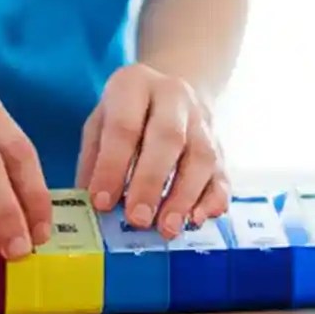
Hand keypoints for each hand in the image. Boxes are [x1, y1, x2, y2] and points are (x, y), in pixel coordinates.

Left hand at [76, 64, 230, 238]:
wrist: (172, 91)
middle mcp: (174, 97)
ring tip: (166, 228)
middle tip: (138, 220)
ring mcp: (202, 121)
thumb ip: (94, 159)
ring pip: (201, 158)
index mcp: (135, 85)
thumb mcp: (99, 123)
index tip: (102, 202)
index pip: (124, 126)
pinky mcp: (220, 147)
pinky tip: (197, 219)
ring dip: (184, 197)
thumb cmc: (127, 114)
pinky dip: (213, 199)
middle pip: (168, 139)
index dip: (112, 167)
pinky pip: (222, 174)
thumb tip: (91, 203)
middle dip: (151, 183)